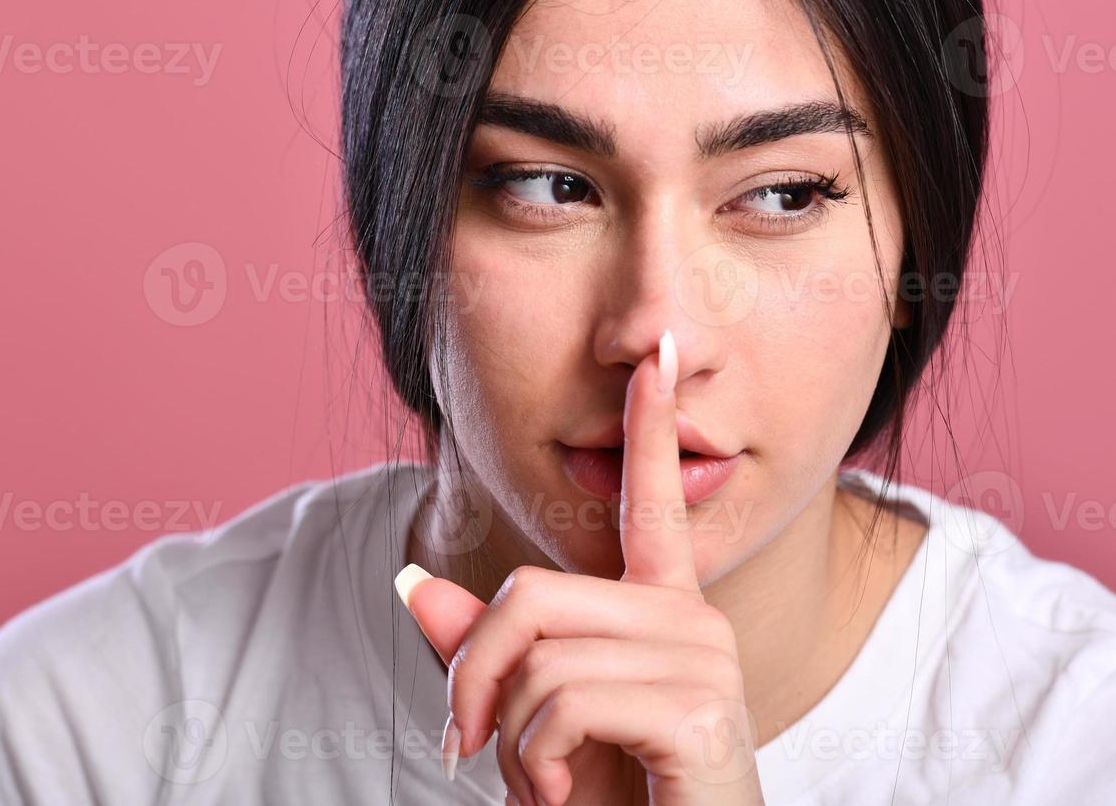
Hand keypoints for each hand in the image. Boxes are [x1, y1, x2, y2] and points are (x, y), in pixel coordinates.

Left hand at [396, 329, 765, 805]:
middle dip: (473, 674)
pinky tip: (563, 791)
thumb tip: (413, 580)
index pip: (652, 502)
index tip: (663, 353)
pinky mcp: (701, 707)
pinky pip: (565, 700)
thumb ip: (483, 651)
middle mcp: (690, 617)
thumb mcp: (531, 720)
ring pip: (538, 652)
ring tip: (538, 779)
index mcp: (659, 610)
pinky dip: (534, 759)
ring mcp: (703, 658)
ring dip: (507, 736)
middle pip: (529, 591)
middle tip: (473, 742)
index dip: (651, 425)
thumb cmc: (612, 798)